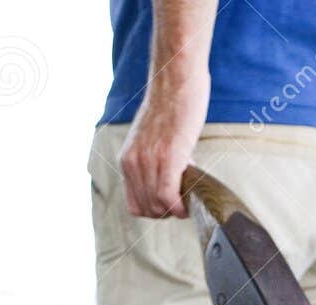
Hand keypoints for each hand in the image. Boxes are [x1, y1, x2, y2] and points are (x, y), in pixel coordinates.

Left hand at [119, 66, 209, 218]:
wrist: (174, 79)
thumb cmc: (170, 105)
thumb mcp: (151, 140)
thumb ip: (153, 161)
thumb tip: (170, 182)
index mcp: (127, 159)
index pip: (135, 205)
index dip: (155, 211)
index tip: (171, 204)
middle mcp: (133, 162)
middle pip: (147, 210)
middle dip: (167, 213)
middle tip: (182, 202)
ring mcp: (148, 161)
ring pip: (157, 207)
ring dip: (175, 211)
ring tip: (187, 199)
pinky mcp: (167, 157)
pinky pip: (167, 197)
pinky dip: (179, 207)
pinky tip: (188, 203)